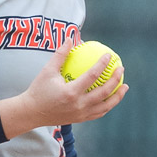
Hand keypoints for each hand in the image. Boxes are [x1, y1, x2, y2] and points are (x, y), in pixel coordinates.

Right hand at [0, 42, 126, 138]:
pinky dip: (108, 105)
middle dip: (115, 79)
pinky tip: (112, 97)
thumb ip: (60, 54)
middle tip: (121, 68)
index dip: (103, 64)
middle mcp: (78, 105)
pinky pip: (99, 113)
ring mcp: (81, 114)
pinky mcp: (81, 119)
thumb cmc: (38, 90)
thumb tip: (70, 37)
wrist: (31, 113)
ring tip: (125, 86)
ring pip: (105, 106)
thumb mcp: (47, 71)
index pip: (92, 76)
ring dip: (117, 96)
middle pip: (104, 92)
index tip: (109, 55)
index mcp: (71, 92)